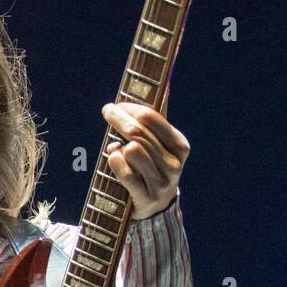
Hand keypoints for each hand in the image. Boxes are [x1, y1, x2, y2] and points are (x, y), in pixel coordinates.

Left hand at [101, 100, 189, 219]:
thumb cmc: (152, 166)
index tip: (116, 104)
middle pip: (138, 133)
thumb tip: (165, 80)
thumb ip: (158, 116)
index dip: (130, 108)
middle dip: (118, 118)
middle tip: (107, 111)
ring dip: (118, 145)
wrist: (154, 207)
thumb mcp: (160, 143)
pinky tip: (112, 157)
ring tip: (115, 147)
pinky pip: (126, 174)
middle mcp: (174, 164)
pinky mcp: (146, 198)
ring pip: (133, 151)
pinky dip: (115, 163)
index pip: (150, 118)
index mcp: (180, 146)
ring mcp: (162, 182)